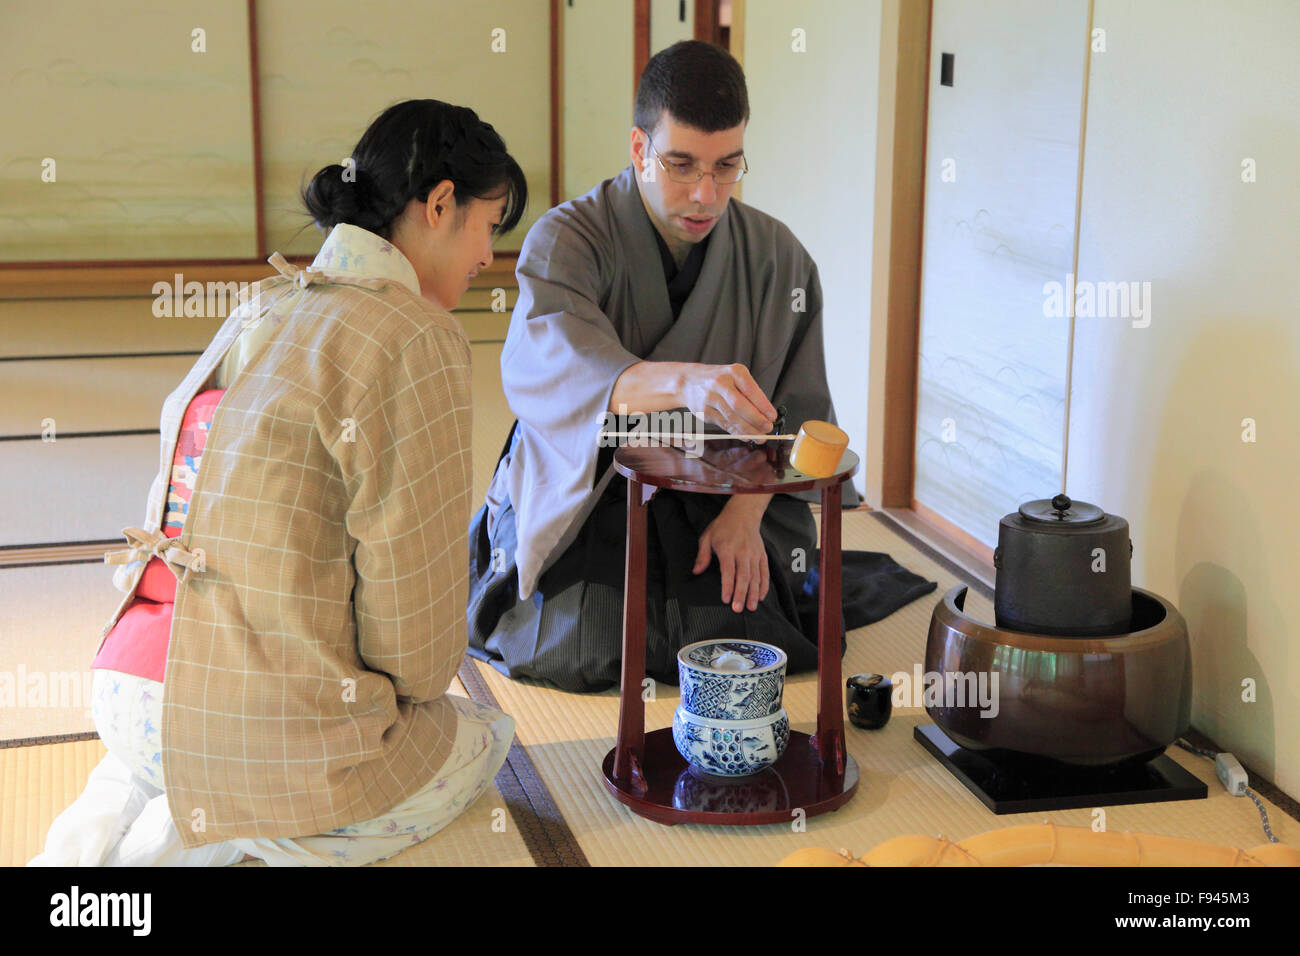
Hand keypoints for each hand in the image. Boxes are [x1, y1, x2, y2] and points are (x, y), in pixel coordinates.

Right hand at [680, 363, 776, 437]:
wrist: (688, 380)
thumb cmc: (718, 379)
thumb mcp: (735, 377)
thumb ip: (750, 393)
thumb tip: (766, 415)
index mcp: (734, 372)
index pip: (751, 390)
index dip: (763, 406)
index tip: (772, 416)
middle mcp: (721, 383)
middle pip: (740, 405)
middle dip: (756, 420)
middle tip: (768, 428)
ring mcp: (710, 397)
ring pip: (732, 417)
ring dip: (748, 430)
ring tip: (760, 437)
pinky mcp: (704, 411)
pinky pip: (723, 424)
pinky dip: (736, 432)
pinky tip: (746, 436)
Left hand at [692, 498, 770, 612]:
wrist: (743, 514)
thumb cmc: (723, 527)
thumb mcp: (707, 538)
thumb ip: (702, 556)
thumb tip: (696, 571)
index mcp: (727, 549)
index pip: (728, 571)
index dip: (727, 586)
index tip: (726, 599)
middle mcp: (742, 552)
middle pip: (743, 577)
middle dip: (741, 594)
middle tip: (738, 609)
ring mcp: (754, 555)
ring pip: (755, 577)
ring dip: (753, 593)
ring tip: (751, 607)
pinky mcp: (762, 556)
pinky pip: (765, 573)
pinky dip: (764, 586)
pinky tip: (760, 597)